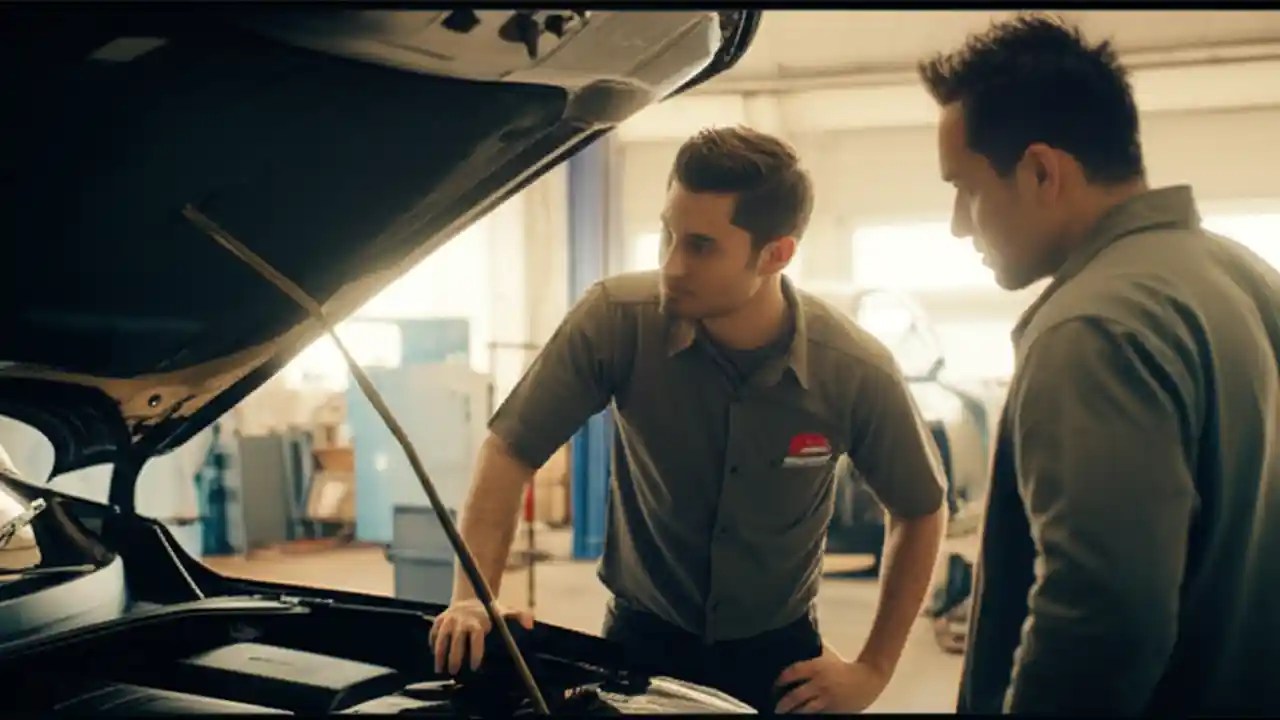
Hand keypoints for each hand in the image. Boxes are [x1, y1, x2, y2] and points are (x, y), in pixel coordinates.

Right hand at [429, 598, 533, 674]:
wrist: (470, 596)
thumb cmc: (489, 610)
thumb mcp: (505, 611)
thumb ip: (519, 616)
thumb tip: (531, 625)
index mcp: (478, 622)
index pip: (476, 638)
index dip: (476, 653)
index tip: (475, 667)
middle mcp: (462, 620)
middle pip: (457, 641)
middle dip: (455, 658)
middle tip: (454, 671)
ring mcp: (449, 620)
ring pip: (441, 638)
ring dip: (439, 654)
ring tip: (440, 669)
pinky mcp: (439, 620)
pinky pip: (433, 633)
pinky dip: (433, 645)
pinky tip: (435, 655)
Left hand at [774, 644, 890, 713]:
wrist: (866, 680)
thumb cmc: (843, 667)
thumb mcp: (827, 656)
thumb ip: (812, 653)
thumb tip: (797, 645)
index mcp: (816, 667)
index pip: (792, 673)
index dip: (780, 680)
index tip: (775, 685)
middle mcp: (819, 684)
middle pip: (794, 696)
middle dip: (782, 703)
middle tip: (776, 706)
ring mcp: (825, 699)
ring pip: (803, 710)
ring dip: (792, 712)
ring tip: (784, 714)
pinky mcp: (832, 711)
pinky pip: (815, 715)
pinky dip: (807, 715)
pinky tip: (800, 715)